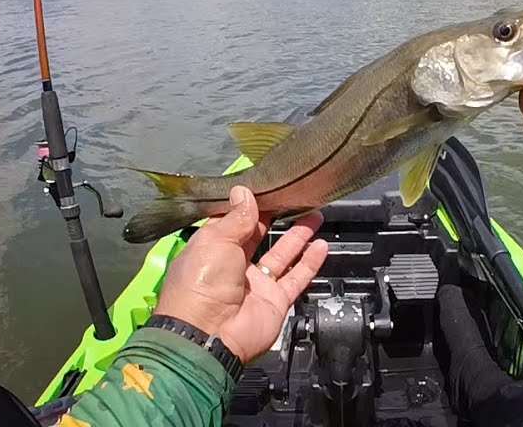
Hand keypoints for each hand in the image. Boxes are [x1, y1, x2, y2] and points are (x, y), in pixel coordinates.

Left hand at [152, 185, 328, 361]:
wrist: (209, 335)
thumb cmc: (201, 284)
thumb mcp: (216, 240)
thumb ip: (236, 217)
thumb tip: (244, 191)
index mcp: (213, 248)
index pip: (233, 221)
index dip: (250, 205)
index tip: (268, 187)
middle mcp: (234, 265)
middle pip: (260, 235)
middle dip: (277, 216)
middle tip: (295, 196)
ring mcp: (256, 284)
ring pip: (282, 254)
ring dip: (299, 235)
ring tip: (315, 214)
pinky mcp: (275, 301)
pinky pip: (296, 278)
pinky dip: (310, 262)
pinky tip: (322, 245)